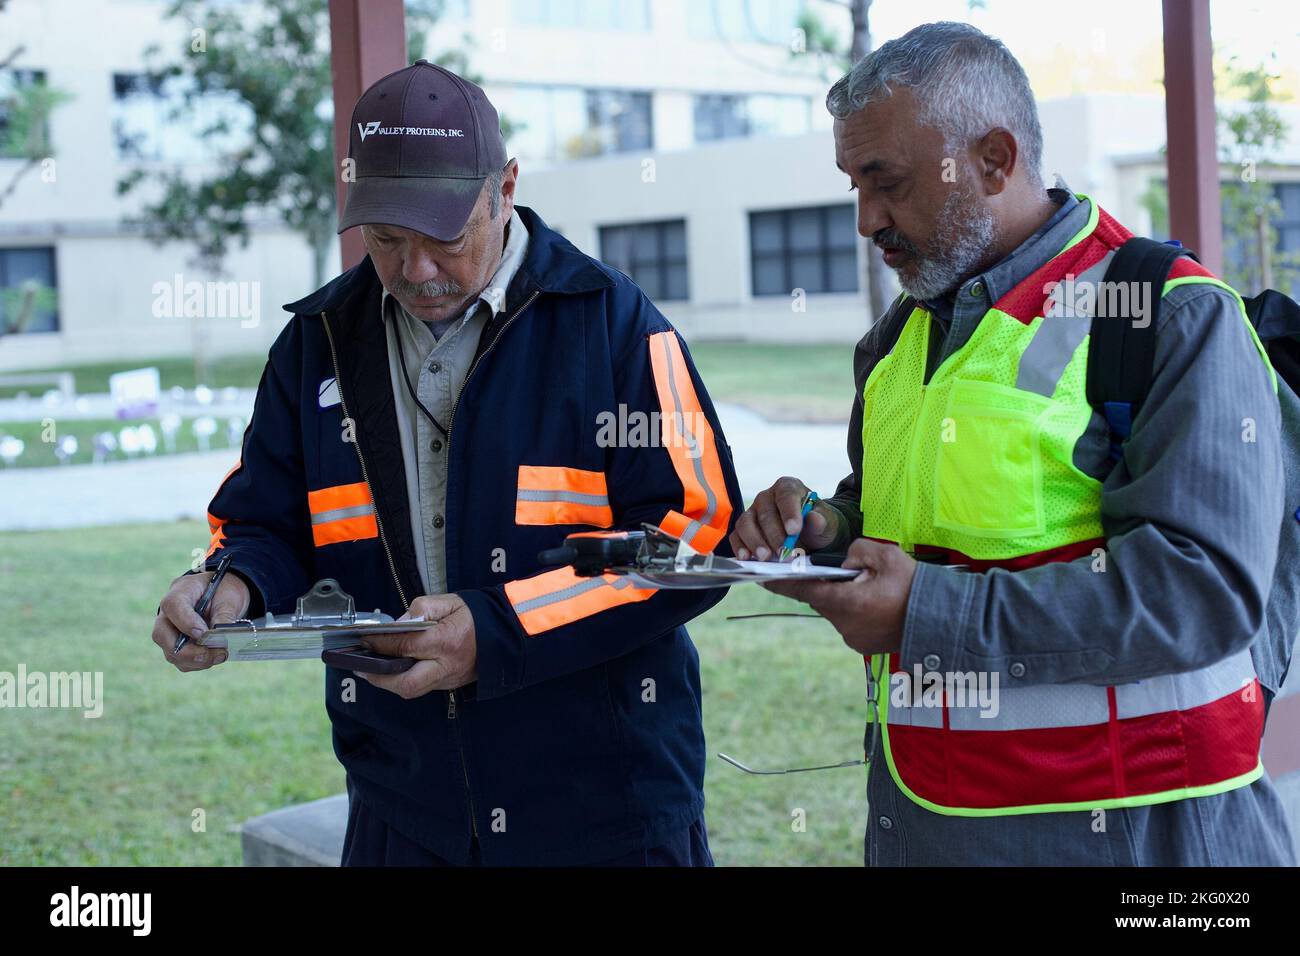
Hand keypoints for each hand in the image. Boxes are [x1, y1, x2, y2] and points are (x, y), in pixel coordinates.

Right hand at [152, 569, 248, 670]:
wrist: (221, 596)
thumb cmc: (222, 592)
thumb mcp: (228, 597)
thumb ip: (224, 615)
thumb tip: (223, 637)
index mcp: (179, 593)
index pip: (174, 607)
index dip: (186, 623)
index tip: (203, 634)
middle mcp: (167, 615)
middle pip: (162, 636)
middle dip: (188, 651)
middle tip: (216, 653)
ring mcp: (169, 634)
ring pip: (172, 654)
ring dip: (197, 660)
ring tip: (221, 654)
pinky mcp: (176, 648)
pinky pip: (182, 662)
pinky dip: (199, 664)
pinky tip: (216, 656)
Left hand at [356, 594, 476, 698]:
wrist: (508, 632)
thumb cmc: (478, 615)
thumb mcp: (450, 601)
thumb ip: (422, 609)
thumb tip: (399, 623)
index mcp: (446, 641)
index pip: (404, 646)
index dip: (380, 643)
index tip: (364, 639)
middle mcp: (447, 665)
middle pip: (406, 684)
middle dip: (380, 678)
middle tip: (363, 668)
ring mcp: (450, 679)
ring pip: (413, 690)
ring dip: (390, 682)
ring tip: (374, 669)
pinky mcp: (451, 685)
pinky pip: (423, 687)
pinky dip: (405, 680)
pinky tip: (396, 669)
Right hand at [729, 476, 843, 559]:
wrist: (809, 539)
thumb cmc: (816, 527)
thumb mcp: (826, 524)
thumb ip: (821, 521)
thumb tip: (815, 518)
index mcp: (788, 487)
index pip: (786, 494)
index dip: (789, 512)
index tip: (794, 530)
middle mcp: (767, 497)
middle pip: (765, 512)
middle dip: (774, 534)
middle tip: (783, 553)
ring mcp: (752, 512)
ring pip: (746, 523)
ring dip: (755, 541)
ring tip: (766, 557)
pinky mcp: (743, 530)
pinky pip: (736, 536)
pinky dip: (740, 547)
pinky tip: (747, 558)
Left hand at [763, 538, 916, 655]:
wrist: (942, 621)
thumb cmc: (914, 586)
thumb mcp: (885, 556)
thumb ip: (856, 551)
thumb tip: (845, 561)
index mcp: (845, 602)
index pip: (803, 589)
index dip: (782, 582)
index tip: (762, 577)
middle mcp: (844, 624)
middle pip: (822, 599)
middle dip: (829, 585)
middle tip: (850, 573)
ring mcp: (853, 638)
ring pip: (837, 611)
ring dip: (845, 599)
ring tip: (870, 589)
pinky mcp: (863, 645)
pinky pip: (850, 623)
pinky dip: (856, 612)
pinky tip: (877, 604)